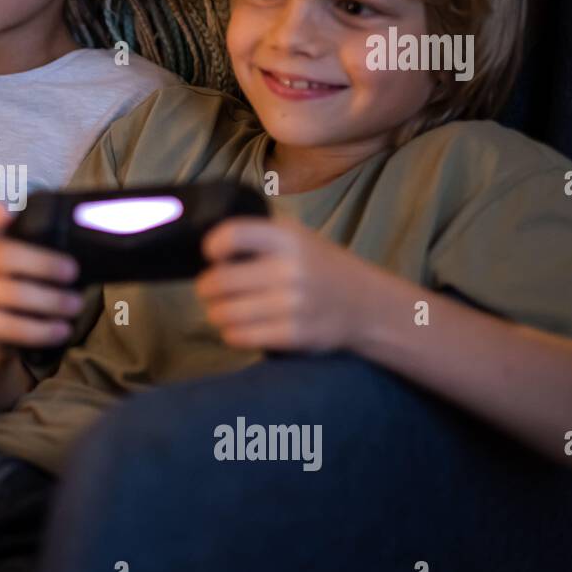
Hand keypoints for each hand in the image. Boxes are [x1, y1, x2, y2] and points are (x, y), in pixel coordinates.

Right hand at [0, 202, 83, 351]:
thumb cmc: (23, 283)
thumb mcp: (30, 261)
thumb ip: (48, 249)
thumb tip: (95, 246)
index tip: (6, 214)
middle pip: (5, 256)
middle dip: (44, 264)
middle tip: (73, 271)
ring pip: (12, 294)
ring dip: (51, 300)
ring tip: (76, 304)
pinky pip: (12, 327)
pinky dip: (42, 330)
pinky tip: (62, 330)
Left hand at [194, 214, 380, 351]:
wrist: (366, 304)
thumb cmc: (318, 266)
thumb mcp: (295, 237)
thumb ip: (256, 236)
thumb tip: (204, 243)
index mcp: (287, 238)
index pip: (233, 235)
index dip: (213, 246)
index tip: (212, 255)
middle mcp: (290, 269)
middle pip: (219, 281)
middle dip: (207, 288)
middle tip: (211, 290)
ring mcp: (293, 304)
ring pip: (224, 313)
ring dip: (216, 313)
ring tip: (223, 310)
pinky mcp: (295, 335)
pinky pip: (240, 336)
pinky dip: (232, 333)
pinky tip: (239, 327)